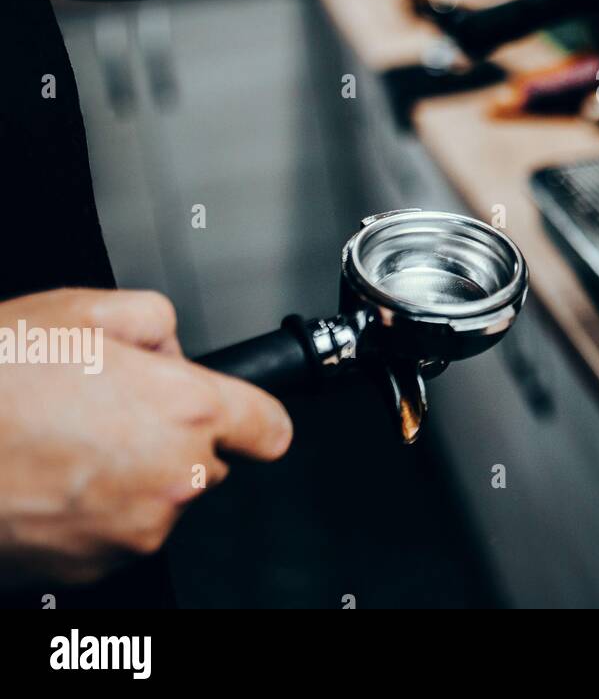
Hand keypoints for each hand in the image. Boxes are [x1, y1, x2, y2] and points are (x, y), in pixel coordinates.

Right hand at [0, 289, 292, 586]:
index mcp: (186, 410)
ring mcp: (133, 530)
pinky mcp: (92, 570)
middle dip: (172, 438)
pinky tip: (50, 480)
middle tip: (107, 413)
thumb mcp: (86, 310)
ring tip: (65, 444)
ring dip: (130, 478)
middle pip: (207, 463)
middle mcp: (172, 478)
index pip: (268, 428)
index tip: (251, 422)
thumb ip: (155, 322)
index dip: (256, 419)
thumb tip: (171, 348)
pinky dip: (93, 514)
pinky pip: (115, 537)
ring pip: (160, 501)